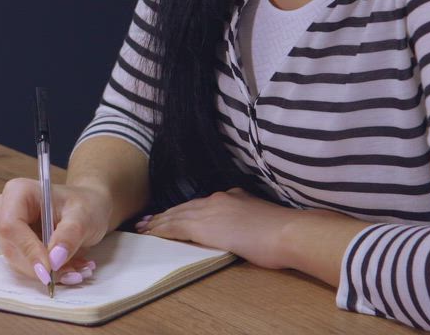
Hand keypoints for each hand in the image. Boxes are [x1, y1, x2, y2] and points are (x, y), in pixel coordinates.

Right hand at [0, 178, 110, 285]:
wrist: (88, 208)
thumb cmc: (85, 204)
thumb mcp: (84, 217)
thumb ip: (69, 236)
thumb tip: (54, 260)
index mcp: (18, 191)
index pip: (10, 225)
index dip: (28, 249)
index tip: (50, 269)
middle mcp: (6, 208)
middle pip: (11, 247)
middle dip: (40, 266)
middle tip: (73, 272)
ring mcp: (8, 228)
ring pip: (17, 261)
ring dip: (47, 272)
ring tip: (76, 268)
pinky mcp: (15, 244)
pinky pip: (25, 266)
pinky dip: (48, 272)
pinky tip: (69, 267)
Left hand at [135, 187, 297, 268]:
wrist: (288, 232)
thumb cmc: (284, 232)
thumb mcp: (263, 216)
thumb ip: (248, 215)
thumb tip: (243, 223)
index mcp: (232, 197)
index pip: (200, 204)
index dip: (183, 210)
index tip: (170, 215)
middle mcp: (218, 199)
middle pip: (183, 207)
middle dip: (164, 215)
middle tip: (145, 221)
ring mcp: (210, 211)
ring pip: (175, 215)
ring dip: (157, 223)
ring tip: (142, 228)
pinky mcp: (204, 226)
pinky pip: (175, 227)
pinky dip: (161, 230)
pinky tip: (151, 234)